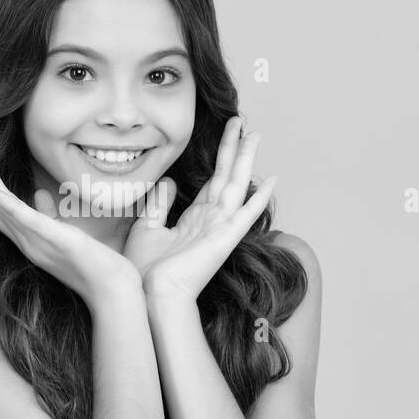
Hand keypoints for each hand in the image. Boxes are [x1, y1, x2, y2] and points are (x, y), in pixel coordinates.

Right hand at [0, 145, 141, 304]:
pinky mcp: (52, 239)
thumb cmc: (93, 265)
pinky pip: (25, 219)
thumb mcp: (64, 235)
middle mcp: (26, 241)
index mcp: (28, 238)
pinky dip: (6, 204)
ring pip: (1, 207)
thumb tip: (39, 194)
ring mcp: (36, 241)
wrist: (111, 291)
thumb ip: (47, 215)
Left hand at [124, 117, 276, 302]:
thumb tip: (168, 180)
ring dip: (246, 159)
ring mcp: (220, 229)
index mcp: (195, 220)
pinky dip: (260, 197)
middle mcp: (212, 221)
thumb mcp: (147, 227)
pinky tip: (273, 179)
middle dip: (234, 149)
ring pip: (237, 185)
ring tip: (255, 134)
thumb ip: (159, 204)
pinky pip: (246, 213)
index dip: (220, 159)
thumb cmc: (145, 271)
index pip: (212, 183)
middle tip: (242, 123)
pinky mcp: (225, 238)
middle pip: (227, 176)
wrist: (149, 296)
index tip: (228, 138)